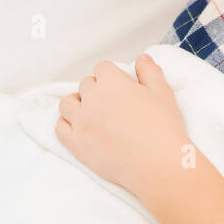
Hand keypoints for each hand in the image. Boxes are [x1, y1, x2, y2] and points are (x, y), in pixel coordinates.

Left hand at [55, 53, 190, 198]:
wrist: (158, 165)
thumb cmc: (163, 127)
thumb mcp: (162, 92)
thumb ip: (150, 71)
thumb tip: (141, 58)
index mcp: (111, 82)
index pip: (102, 68)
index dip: (112, 76)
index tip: (120, 86)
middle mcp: (91, 99)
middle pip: (85, 85)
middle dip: (97, 90)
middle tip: (112, 103)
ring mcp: (81, 122)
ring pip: (67, 103)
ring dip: (77, 103)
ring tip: (91, 112)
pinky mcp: (77, 144)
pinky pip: (60, 128)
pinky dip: (66, 124)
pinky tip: (79, 127)